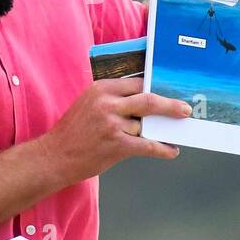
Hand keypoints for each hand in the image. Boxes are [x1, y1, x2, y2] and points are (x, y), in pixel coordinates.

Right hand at [37, 77, 187, 181]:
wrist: (55, 156)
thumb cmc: (74, 132)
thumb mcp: (89, 103)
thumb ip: (114, 99)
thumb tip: (145, 101)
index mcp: (101, 89)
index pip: (138, 83)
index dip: (155, 89)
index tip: (169, 92)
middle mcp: (108, 103)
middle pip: (149, 100)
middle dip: (170, 105)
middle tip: (185, 109)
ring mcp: (112, 124)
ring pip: (147, 125)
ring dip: (162, 132)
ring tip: (174, 135)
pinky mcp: (116, 145)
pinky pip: (147, 145)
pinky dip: (162, 149)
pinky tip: (170, 151)